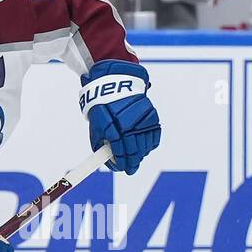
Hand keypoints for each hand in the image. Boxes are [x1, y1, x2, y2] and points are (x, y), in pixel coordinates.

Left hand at [80, 59, 159, 174]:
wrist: (115, 83)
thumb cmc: (103, 107)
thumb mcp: (96, 125)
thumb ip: (100, 143)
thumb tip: (107, 160)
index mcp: (111, 127)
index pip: (119, 152)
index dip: (121, 163)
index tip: (122, 169)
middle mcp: (127, 123)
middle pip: (134, 151)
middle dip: (132, 163)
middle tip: (131, 169)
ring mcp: (141, 119)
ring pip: (145, 145)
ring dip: (141, 154)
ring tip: (137, 158)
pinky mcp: (151, 115)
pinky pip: (154, 135)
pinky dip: (150, 144)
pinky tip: (145, 147)